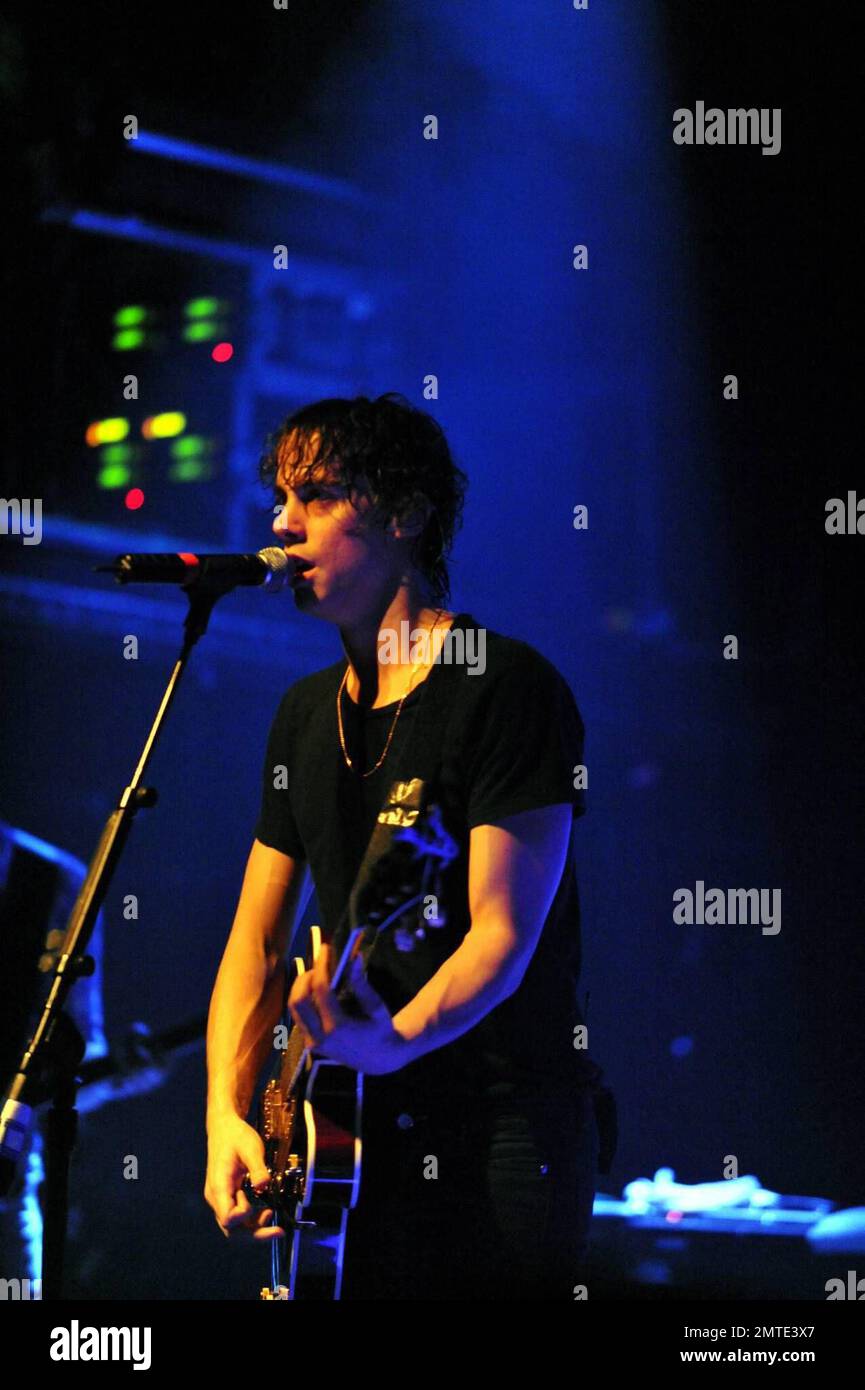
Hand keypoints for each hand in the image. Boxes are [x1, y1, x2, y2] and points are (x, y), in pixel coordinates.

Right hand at [204, 1111, 285, 1240]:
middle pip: (230, 1229)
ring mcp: (220, 1198)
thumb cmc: (235, 1136)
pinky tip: (266, 1212)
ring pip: (234, 1227)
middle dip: (254, 1235)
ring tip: (273, 1218)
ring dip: (254, 1228)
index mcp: (219, 1185)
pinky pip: (237, 1217)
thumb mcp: (250, 1148)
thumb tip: (264, 1185)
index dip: (243, 1217)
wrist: (223, 1128)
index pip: (227, 1217)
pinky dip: (251, 1219)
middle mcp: (216, 1197)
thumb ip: (257, 1167)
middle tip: (277, 1232)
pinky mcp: (226, 1197)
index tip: (256, 1203)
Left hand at [288, 942, 409, 1074]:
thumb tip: (354, 957)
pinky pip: (299, 1018)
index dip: (322, 965)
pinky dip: (302, 1000)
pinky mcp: (310, 1045)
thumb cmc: (381, 1030)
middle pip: (299, 999)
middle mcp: (321, 1036)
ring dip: (300, 987)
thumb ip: (362, 984)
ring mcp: (313, 1042)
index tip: (326, 949)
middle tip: (317, 964)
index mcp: (338, 1026)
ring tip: (315, 974)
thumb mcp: (376, 1007)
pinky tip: (314, 990)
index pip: (321, 989)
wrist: (378, 1059)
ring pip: (294, 1009)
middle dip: (305, 976)